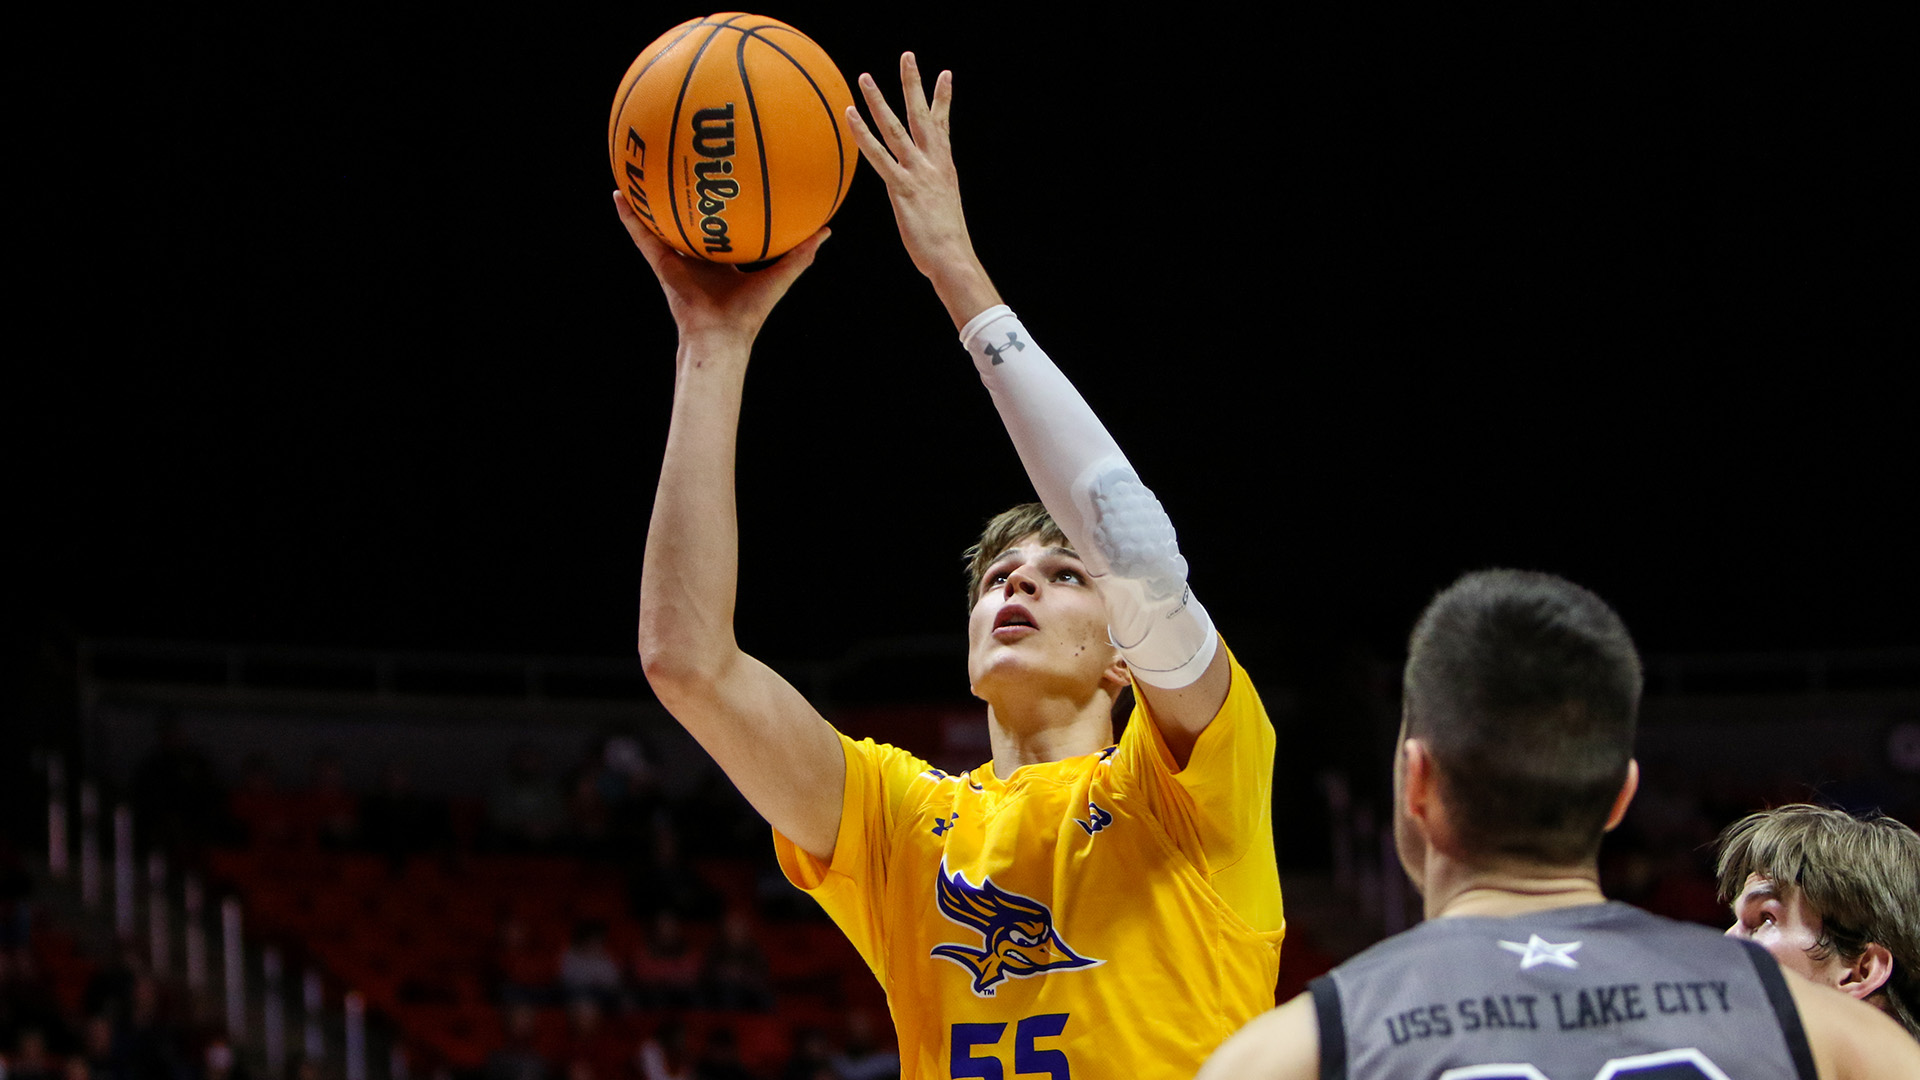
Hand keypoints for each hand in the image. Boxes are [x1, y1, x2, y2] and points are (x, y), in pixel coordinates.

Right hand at [613, 191, 827, 346]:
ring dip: (649, 200)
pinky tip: (620, 194)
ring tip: (638, 170)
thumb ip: (801, 254)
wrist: (721, 335)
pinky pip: (643, 236)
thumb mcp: (779, 277)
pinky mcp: (661, 264)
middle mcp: (698, 257)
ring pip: (660, 223)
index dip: (721, 207)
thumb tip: (827, 229)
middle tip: (684, 163)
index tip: (723, 180)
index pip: (721, 228)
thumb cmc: (751, 312)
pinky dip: (629, 217)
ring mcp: (677, 259)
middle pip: (689, 221)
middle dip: (686, 196)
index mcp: (723, 260)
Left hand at [848, 52, 999, 328]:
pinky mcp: (902, 188)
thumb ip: (930, 196)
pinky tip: (851, 115)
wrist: (953, 259)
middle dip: (915, 84)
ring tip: (865, 77)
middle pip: (922, 116)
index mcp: (944, 168)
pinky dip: (863, 135)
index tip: (945, 74)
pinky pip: (878, 155)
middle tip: (908, 56)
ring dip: (879, 101)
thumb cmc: (946, 244)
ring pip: (896, 129)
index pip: (942, 126)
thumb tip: (922, 198)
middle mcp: (933, 164)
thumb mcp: (941, 212)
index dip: (943, 99)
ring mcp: (918, 174)